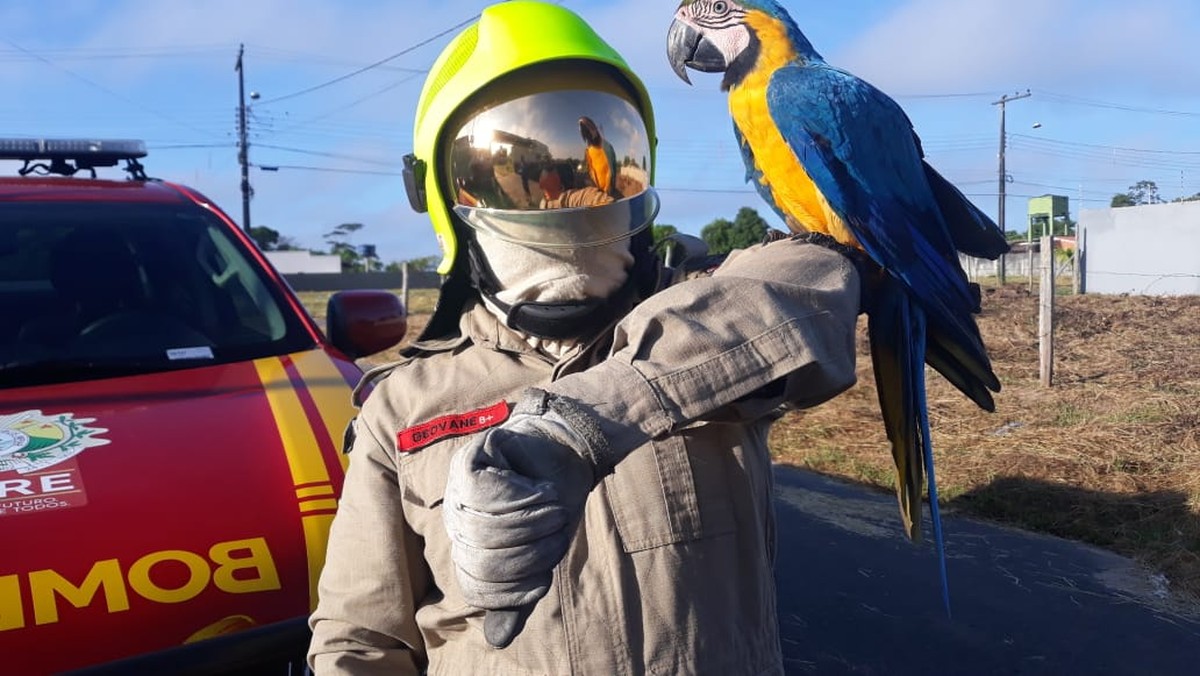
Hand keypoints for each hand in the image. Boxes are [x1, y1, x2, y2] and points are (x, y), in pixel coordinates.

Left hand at [442, 389, 610, 646]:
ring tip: (555, 510)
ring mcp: (457, 490)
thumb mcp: (540, 556)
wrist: (566, 455)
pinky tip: (540, 489)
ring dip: (533, 522)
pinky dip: (523, 496)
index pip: (479, 587)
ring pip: (486, 527)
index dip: (515, 589)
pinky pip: (487, 493)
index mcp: (469, 548)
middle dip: (532, 554)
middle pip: (484, 559)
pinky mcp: (468, 460)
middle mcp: (456, 521)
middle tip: (558, 535)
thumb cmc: (552, 506)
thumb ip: (520, 593)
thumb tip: (499, 639)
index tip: (543, 579)